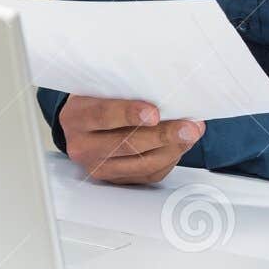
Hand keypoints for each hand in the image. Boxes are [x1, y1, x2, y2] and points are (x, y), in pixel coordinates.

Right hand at [59, 96, 205, 184]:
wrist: (81, 122)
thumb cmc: (96, 99)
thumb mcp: (101, 88)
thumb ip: (125, 92)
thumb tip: (164, 94)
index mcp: (76, 117)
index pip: (103, 116)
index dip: (129, 114)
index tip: (154, 113)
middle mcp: (83, 147)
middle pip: (126, 144)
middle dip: (163, 135)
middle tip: (189, 127)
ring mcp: (98, 167)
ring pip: (141, 164)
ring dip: (172, 149)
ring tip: (192, 134)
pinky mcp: (115, 180)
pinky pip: (147, 175)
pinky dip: (168, 160)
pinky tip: (180, 145)